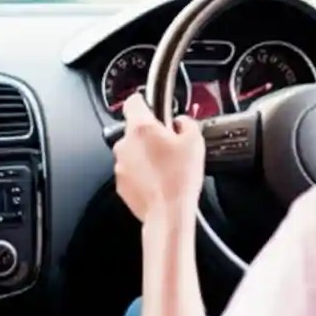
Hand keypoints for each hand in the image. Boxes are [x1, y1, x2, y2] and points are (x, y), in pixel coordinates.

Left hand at [113, 93, 204, 223]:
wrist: (168, 214)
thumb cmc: (180, 179)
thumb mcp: (195, 142)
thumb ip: (187, 122)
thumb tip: (181, 122)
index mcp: (141, 127)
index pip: (134, 101)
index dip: (145, 101)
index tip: (153, 105)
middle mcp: (126, 143)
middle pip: (135, 129)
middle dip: (150, 134)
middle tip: (169, 144)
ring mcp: (121, 164)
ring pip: (133, 151)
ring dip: (145, 154)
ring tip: (166, 166)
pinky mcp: (121, 182)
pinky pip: (131, 170)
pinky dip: (141, 172)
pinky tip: (158, 180)